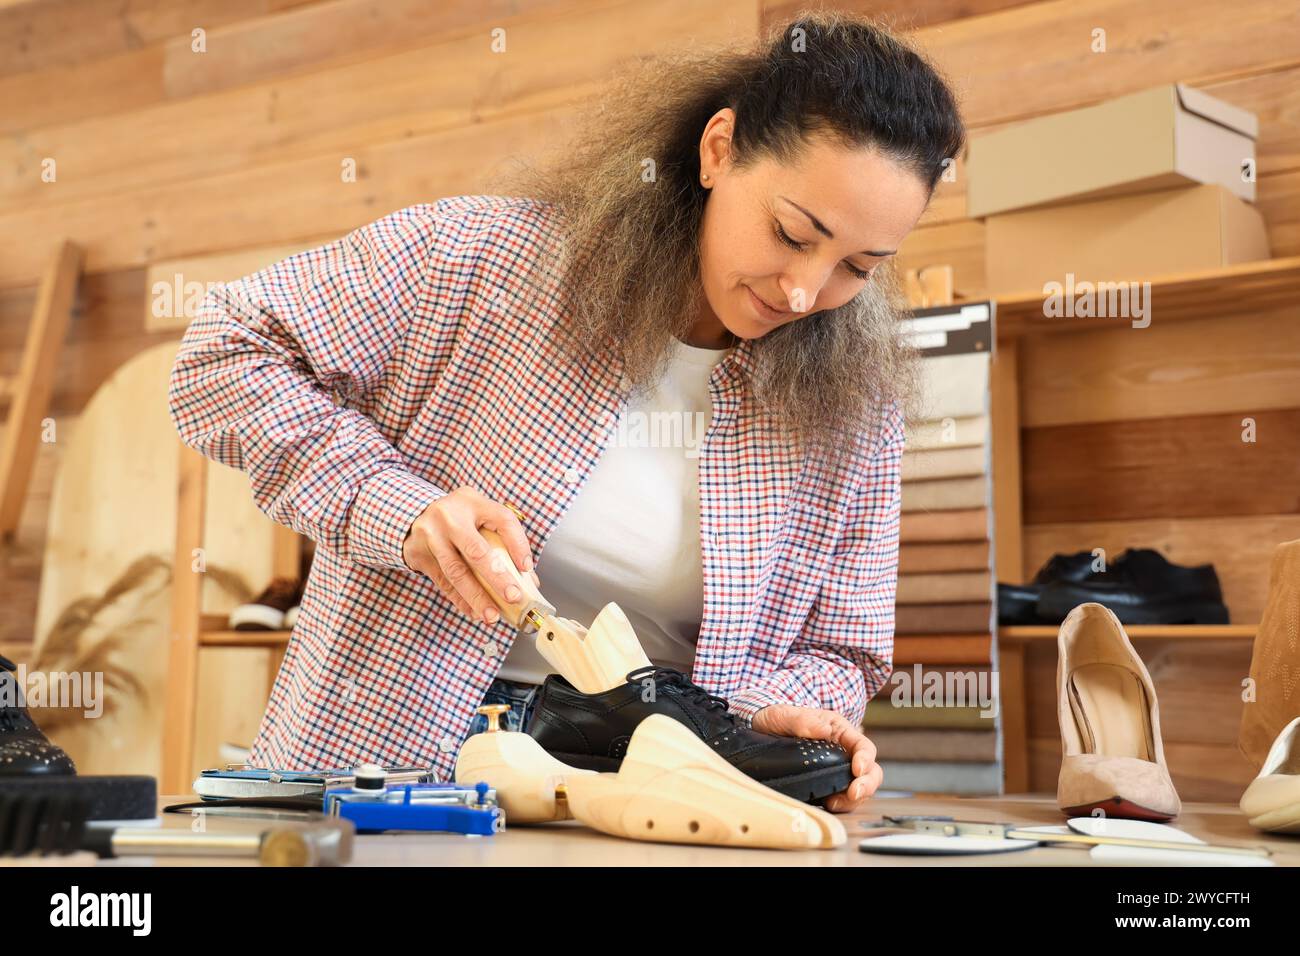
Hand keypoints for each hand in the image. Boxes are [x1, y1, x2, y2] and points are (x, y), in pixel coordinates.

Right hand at [401, 486, 540, 624]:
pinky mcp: (420, 555)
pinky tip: (474, 611)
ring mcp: (431, 536)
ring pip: (456, 572)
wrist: (416, 515)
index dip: (518, 544)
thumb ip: (503, 541)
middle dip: (497, 577)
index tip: (526, 568)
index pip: (502, 519)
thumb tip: (529, 581)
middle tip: (513, 597)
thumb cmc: (459, 518)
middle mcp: (449, 516)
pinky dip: (460, 600)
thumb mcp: (479, 516)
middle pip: (476, 550)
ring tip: (492, 615)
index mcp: (472, 501)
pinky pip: (443, 583)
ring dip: (476, 598)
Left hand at [751, 704, 881, 812]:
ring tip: (835, 802)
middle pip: (869, 771)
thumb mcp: (785, 715)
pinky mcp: (825, 783)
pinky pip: (842, 797)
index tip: (857, 770)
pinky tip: (828, 804)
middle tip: (854, 793)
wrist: (759, 729)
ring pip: (859, 787)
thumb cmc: (776, 718)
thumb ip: (803, 720)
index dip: (866, 759)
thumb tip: (824, 729)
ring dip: (853, 798)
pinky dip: (841, 804)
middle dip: (867, 784)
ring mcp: (835, 769)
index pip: (864, 746)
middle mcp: (842, 751)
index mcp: (839, 731)